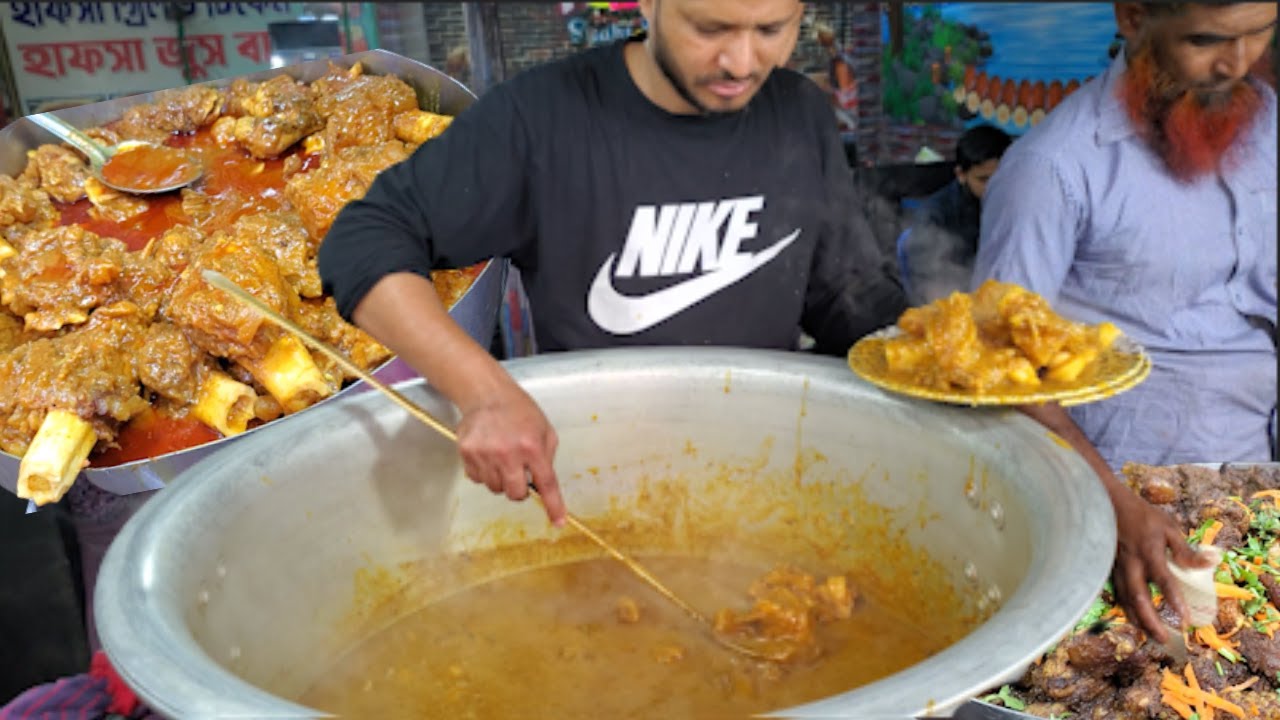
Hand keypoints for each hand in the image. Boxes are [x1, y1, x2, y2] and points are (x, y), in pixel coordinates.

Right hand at [455, 381, 566, 526]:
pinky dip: (484, 473)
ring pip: (495, 489)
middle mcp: (508, 453)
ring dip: (501, 480)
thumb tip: (543, 484)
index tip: (559, 522)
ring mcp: (485, 454)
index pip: (546, 483)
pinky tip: (487, 455)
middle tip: (518, 474)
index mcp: (532, 446)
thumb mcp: (544, 429)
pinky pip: (477, 479)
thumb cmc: (519, 411)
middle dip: (519, 489)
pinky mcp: (467, 453)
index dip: (553, 505)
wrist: (486, 394)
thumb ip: (547, 457)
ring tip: (501, 458)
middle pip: (516, 494)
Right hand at [1109, 488, 1213, 643]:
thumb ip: (1184, 549)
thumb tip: (1208, 564)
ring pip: (1126, 600)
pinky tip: (1135, 619)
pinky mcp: (1110, 570)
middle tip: (1165, 639)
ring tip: (1151, 636)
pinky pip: (1118, 594)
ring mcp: (1118, 568)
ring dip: (1138, 621)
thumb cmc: (1140, 514)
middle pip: (1139, 598)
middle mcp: (1132, 564)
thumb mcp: (1167, 526)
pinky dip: (1127, 610)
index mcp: (1149, 551)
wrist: (1107, 505)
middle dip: (1151, 622)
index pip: (1163, 579)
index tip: (1184, 619)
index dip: (1173, 600)